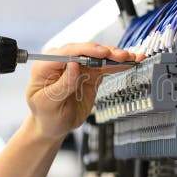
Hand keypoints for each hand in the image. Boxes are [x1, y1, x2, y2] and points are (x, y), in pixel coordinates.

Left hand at [25, 42, 140, 140]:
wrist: (53, 126)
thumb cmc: (46, 115)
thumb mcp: (49, 103)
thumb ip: (62, 84)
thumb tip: (74, 65)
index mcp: (46, 66)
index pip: (67, 52)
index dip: (86, 50)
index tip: (102, 53)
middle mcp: (62, 62)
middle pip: (86, 51)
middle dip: (105, 52)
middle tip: (121, 56)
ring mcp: (78, 66)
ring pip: (98, 57)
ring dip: (115, 56)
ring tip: (131, 58)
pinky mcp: (90, 74)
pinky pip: (105, 66)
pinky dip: (118, 65)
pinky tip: (130, 62)